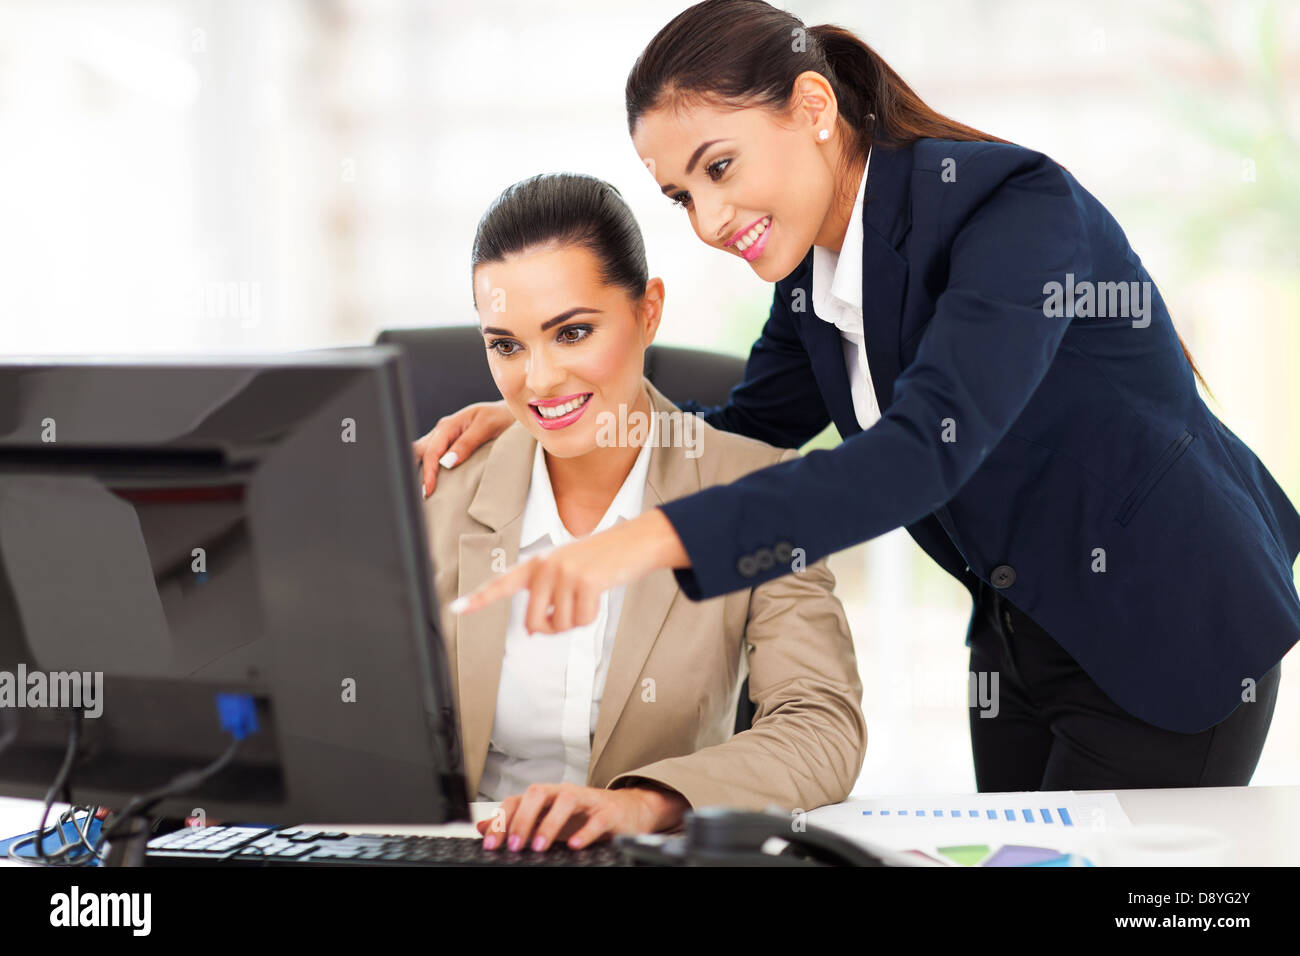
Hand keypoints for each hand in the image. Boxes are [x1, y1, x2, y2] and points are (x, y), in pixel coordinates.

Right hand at [413, 399, 514, 496]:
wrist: (513, 411)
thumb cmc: (502, 417)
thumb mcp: (487, 426)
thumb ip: (467, 443)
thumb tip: (448, 462)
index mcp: (449, 425)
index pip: (431, 452)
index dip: (428, 473)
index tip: (428, 491)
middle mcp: (444, 431)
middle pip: (420, 452)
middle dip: (416, 472)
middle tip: (420, 495)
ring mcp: (445, 437)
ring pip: (423, 454)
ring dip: (421, 471)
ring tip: (423, 493)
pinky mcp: (450, 444)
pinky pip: (433, 456)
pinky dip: (429, 469)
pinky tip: (433, 482)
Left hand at [450, 508, 688, 632]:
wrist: (634, 542)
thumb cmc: (600, 560)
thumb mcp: (567, 569)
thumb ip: (546, 594)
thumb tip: (534, 630)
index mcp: (537, 563)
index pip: (502, 583)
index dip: (479, 599)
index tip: (457, 609)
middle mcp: (545, 567)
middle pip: (534, 623)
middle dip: (552, 627)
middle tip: (569, 612)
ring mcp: (564, 573)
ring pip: (560, 625)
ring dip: (577, 620)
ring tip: (588, 595)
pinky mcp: (585, 582)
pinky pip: (581, 621)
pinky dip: (592, 617)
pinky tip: (599, 596)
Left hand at [475, 782, 688, 851]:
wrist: (627, 811)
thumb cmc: (584, 817)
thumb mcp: (547, 821)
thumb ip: (515, 824)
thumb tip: (482, 829)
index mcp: (546, 796)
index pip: (517, 800)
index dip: (502, 820)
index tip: (491, 844)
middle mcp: (563, 793)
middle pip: (538, 793)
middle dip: (522, 819)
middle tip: (515, 846)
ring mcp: (587, 799)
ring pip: (566, 801)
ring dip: (550, 824)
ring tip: (539, 847)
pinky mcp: (609, 811)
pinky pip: (596, 819)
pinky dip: (585, 832)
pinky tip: (575, 845)